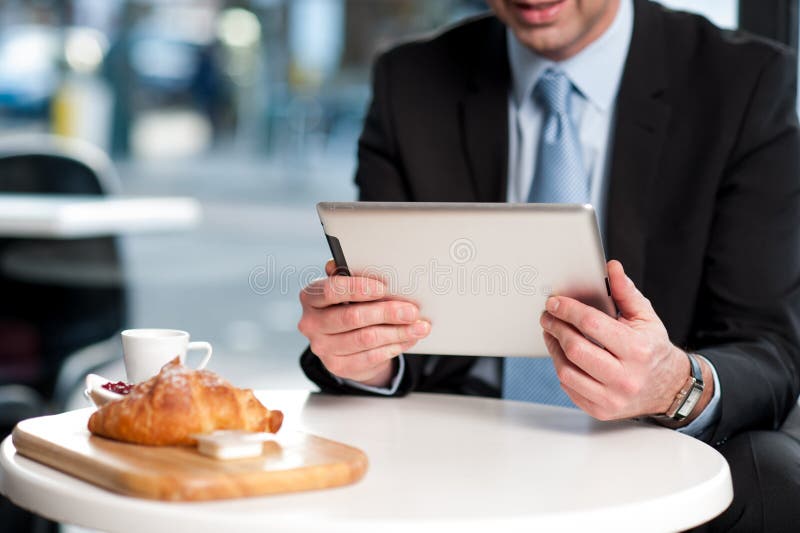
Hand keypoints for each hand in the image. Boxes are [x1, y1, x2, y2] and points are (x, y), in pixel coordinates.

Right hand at [298, 260, 430, 386]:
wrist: (344, 344)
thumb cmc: (349, 307)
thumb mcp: (348, 290)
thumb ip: (355, 278)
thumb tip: (374, 266)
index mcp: (311, 297)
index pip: (331, 290)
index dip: (359, 288)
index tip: (384, 288)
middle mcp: (311, 323)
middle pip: (352, 317)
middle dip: (387, 313)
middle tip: (411, 310)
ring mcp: (322, 347)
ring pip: (366, 339)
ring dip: (397, 332)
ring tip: (419, 326)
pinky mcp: (337, 366)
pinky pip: (370, 357)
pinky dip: (393, 347)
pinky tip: (408, 339)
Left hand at [540, 260, 711, 421]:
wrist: (668, 388)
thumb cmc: (653, 349)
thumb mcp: (646, 317)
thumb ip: (626, 292)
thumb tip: (612, 268)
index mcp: (637, 350)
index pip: (592, 324)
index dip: (568, 310)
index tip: (554, 302)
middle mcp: (626, 377)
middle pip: (575, 349)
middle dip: (556, 327)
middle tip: (547, 316)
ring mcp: (612, 398)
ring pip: (567, 371)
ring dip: (553, 348)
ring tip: (552, 333)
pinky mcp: (601, 410)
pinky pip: (569, 387)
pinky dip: (561, 367)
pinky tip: (562, 354)